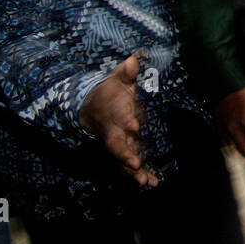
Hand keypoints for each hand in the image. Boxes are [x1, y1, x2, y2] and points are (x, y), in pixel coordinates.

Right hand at [78, 54, 157, 187]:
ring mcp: (118, 144)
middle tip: (135, 164)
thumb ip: (126, 72)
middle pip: (117, 146)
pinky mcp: (124, 152)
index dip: (127, 121)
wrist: (92, 108)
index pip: (120, 117)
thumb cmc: (110, 92)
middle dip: (125, 155)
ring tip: (146, 183)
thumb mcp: (116, 79)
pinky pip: (129, 166)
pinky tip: (152, 184)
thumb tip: (134, 59)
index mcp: (115, 113)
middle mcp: (115, 132)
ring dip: (133, 172)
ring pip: (123, 160)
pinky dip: (139, 176)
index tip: (136, 125)